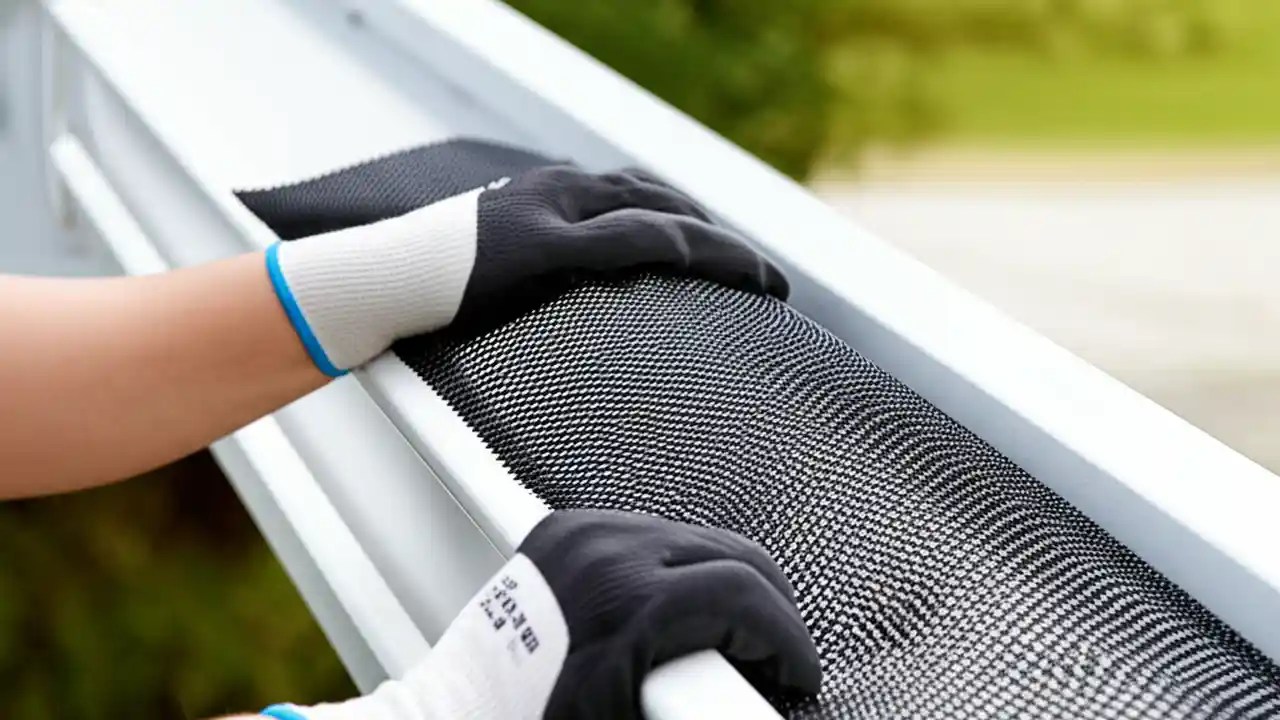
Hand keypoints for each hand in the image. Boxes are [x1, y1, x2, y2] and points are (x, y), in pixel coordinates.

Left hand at [263, 510, 820, 719]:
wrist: (454, 717)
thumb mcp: (628, 719)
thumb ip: (704, 702)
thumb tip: (750, 701)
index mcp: (630, 607)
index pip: (750, 597)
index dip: (790, 643)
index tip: (796, 674)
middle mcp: (610, 556)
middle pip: (736, 555)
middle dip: (769, 609)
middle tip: (771, 658)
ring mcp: (585, 534)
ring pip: (697, 536)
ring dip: (722, 584)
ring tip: (721, 638)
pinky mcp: (566, 528)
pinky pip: (648, 532)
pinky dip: (673, 566)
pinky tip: (671, 608)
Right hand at [266, 167, 788, 375]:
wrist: (379, 280)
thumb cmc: (439, 287)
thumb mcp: (507, 268)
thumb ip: (552, 272)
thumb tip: (585, 304)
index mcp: (555, 194)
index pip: (643, 198)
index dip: (696, 226)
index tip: (734, 260)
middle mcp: (561, 190)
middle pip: (664, 202)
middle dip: (722, 238)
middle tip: (768, 277)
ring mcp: (551, 212)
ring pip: (659, 217)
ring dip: (717, 246)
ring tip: (762, 280)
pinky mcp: (539, 243)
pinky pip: (621, 241)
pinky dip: (667, 248)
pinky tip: (703, 263)